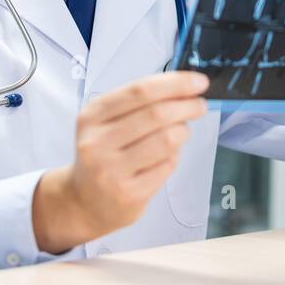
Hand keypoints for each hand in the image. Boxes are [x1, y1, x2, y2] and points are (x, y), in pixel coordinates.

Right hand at [32, 71, 208, 252]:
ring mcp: (111, 170)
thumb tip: (185, 88)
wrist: (84, 203)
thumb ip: (139, 104)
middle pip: (156, 114)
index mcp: (92, 116)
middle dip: (187, 106)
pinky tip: (165, 158)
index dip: (175, 84)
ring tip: (181, 132)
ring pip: (166, 140)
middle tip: (200, 106)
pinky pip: (167, 166)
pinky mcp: (128, 193)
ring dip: (183, 132)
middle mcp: (97, 142)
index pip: (140, 91)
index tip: (199, 82)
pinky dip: (174, 157)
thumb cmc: (104, 155)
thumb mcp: (106, 123)